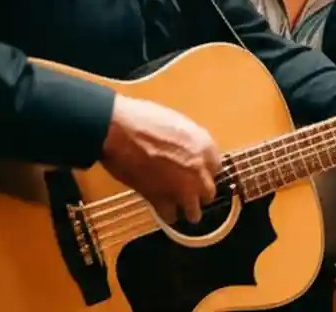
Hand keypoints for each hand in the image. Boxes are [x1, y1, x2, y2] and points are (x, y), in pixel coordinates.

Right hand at [101, 95, 222, 224]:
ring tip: (179, 208)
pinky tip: (161, 208)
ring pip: (194, 211)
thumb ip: (188, 143)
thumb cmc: (144, 119)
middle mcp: (199, 170)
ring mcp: (182, 188)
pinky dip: (166, 214)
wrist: (119, 131)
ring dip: (187, 210)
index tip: (197, 173)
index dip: (204, 171)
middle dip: (199, 192)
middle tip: (188, 191)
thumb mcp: (177, 123)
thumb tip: (188, 151)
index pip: (216, 168)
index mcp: (205, 146)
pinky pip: (170, 216)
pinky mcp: (161, 200)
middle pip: (208, 192)